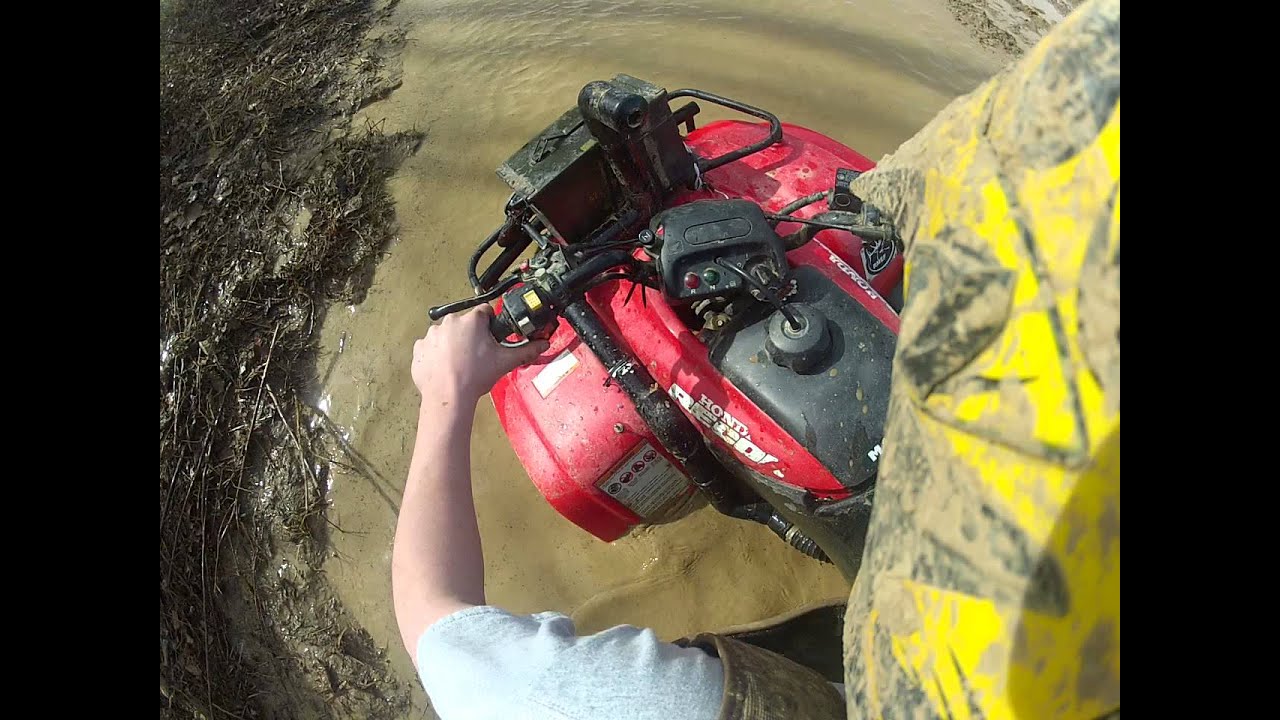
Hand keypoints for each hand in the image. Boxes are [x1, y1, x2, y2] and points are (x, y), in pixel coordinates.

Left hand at [412, 305, 549, 404]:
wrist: (448, 397)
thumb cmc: (473, 378)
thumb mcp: (504, 362)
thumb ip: (525, 350)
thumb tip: (542, 344)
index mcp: (471, 321)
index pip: (485, 312)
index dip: (491, 324)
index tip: (491, 337)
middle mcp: (449, 322)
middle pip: (465, 324)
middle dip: (471, 336)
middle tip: (478, 355)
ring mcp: (431, 335)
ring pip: (447, 335)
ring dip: (453, 344)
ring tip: (461, 364)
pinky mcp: (419, 348)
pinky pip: (430, 347)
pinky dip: (437, 355)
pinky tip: (446, 367)